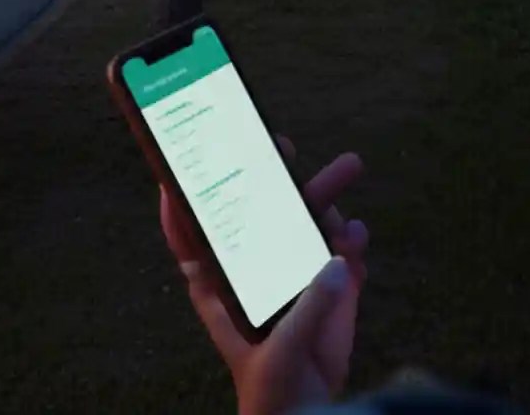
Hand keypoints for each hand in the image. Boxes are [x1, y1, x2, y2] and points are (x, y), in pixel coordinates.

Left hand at [159, 136, 369, 414]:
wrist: (309, 409)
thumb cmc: (270, 384)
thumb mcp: (276, 351)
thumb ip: (306, 308)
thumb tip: (334, 264)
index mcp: (224, 282)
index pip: (195, 234)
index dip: (183, 201)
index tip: (174, 168)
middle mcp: (259, 265)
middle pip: (260, 209)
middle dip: (271, 173)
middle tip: (280, 141)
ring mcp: (298, 271)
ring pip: (308, 219)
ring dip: (326, 194)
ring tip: (349, 165)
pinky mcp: (333, 285)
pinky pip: (343, 250)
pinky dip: (352, 239)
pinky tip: (356, 236)